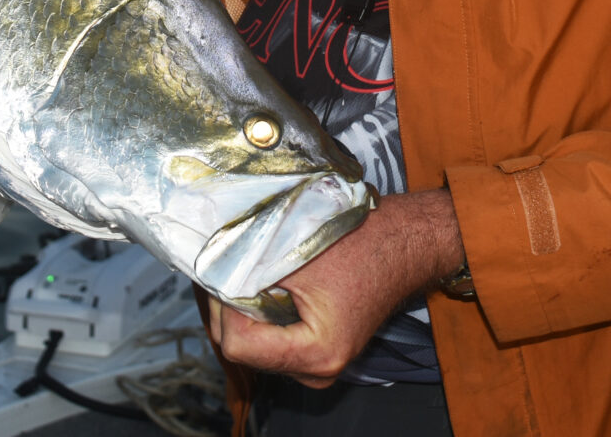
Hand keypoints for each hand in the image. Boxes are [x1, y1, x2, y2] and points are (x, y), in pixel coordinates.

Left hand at [207, 187, 464, 386]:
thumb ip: (249, 271)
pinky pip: (269, 338)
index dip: (224, 303)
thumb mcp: (298, 254)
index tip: (226, 268)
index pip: (237, 344)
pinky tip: (268, 282)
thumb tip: (204, 273)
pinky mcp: (316, 350)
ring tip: (253, 270)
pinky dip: (260, 312)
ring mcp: (317, 364)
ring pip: (252, 344)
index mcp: (317, 354)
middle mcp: (317, 371)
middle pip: (242, 348)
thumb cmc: (363, 241)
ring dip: (244, 308)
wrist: (406, 239)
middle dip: (230, 306)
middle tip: (232, 264)